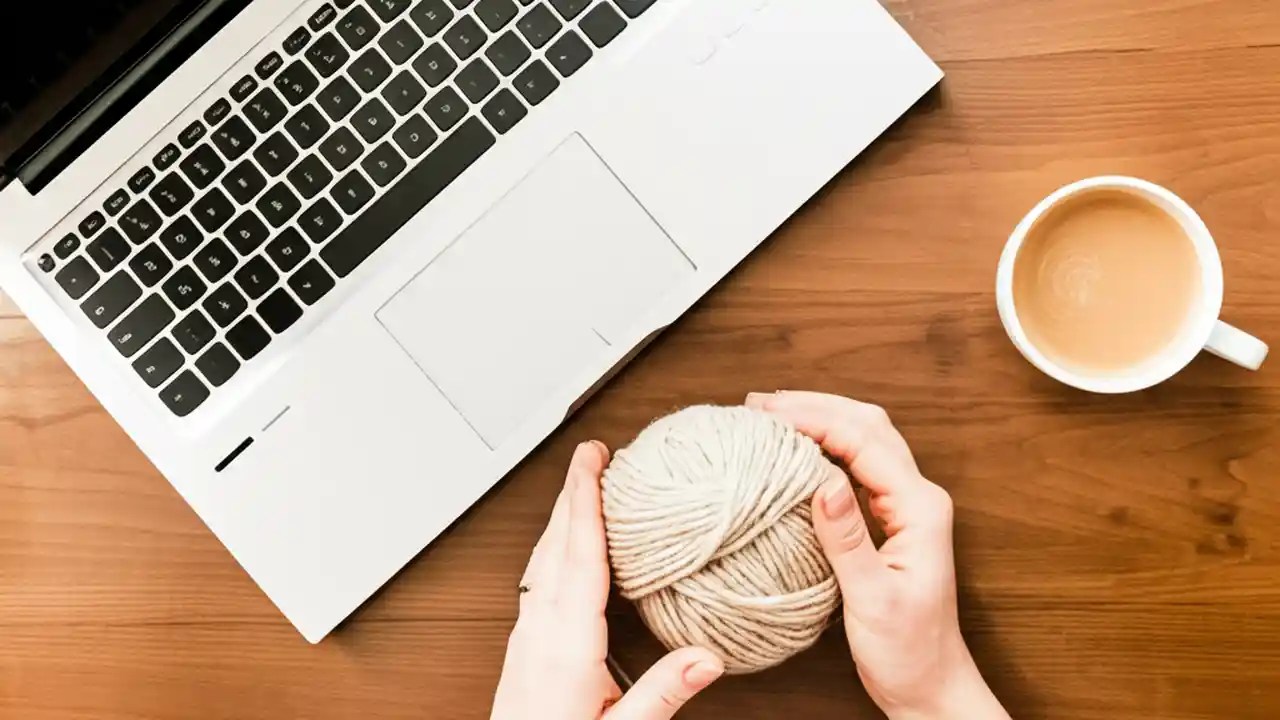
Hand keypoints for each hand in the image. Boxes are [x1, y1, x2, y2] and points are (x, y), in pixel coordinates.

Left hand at [491, 441, 724, 719]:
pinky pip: (538, 580)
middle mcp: (539, 631)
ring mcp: (526, 638)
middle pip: (557, 543)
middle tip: (594, 453)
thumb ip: (661, 695)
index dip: (586, 498)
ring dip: (563, 517)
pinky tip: (567, 552)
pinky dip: (556, 548)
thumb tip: (706, 657)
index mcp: (565, 643)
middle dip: (574, 492)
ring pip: (543, 559)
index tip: (592, 457)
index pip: (578, 553)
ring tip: (585, 488)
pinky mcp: (524, 650)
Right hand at [746, 391, 1007, 719]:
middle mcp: (917, 498)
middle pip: (868, 426)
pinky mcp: (890, 520)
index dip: (815, 419)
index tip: (768, 414)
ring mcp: (905, 507)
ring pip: (865, 440)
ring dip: (822, 419)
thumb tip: (825, 482)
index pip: (863, 442)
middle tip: (761, 403)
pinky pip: (858, 466)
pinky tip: (797, 449)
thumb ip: (849, 540)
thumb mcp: (873, 600)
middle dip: (816, 406)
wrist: (930, 685)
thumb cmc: (909, 651)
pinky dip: (826, 446)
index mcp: (919, 509)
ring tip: (773, 414)